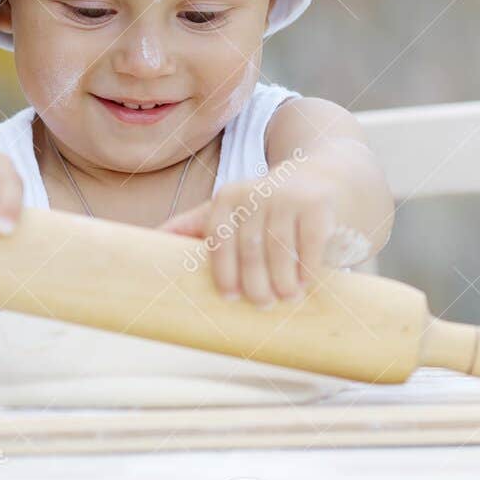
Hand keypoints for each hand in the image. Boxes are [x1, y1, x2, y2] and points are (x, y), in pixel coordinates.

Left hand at [157, 168, 340, 306]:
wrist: (327, 175)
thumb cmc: (272, 204)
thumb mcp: (234, 208)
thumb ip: (197, 224)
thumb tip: (153, 238)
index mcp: (228, 198)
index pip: (218, 240)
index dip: (223, 272)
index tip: (230, 297)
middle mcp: (255, 193)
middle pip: (249, 250)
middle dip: (255, 284)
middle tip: (262, 304)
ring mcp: (288, 197)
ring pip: (278, 250)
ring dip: (282, 281)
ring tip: (286, 297)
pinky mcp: (318, 205)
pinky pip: (308, 243)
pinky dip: (306, 268)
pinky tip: (306, 282)